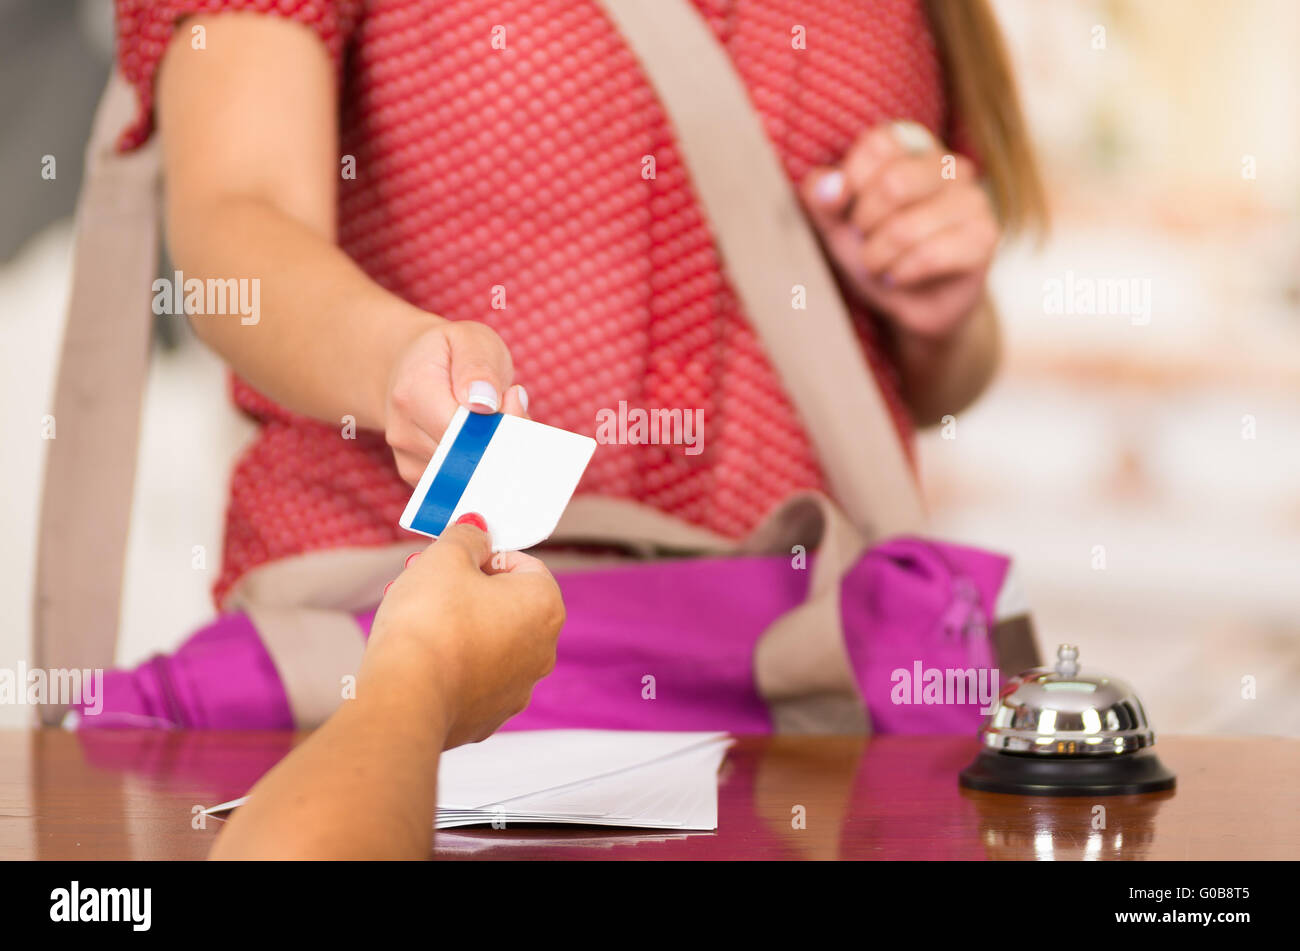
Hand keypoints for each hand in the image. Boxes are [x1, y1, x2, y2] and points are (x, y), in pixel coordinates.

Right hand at [362, 515, 563, 747]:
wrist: (405, 698)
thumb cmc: (430, 624)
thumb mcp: (445, 557)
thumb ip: (467, 537)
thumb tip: (477, 532)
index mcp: (544, 606)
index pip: (523, 564)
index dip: (484, 555)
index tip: (454, 558)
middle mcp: (541, 651)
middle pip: (504, 605)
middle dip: (464, 590)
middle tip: (425, 582)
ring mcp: (516, 689)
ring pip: (485, 642)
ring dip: (453, 624)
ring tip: (411, 616)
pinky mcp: (486, 716)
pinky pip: (470, 677)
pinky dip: (448, 663)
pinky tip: (417, 656)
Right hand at [384, 321, 530, 484]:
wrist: (408, 369)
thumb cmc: (447, 353)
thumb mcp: (468, 340)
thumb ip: (478, 367)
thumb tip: (486, 403)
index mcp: (412, 394)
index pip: (462, 429)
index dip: (498, 424)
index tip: (514, 401)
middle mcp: (403, 433)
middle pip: (466, 456)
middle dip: (500, 440)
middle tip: (512, 410)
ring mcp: (409, 460)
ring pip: (468, 475)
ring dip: (494, 454)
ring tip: (494, 421)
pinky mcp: (420, 479)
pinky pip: (461, 484)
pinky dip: (481, 467)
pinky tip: (482, 440)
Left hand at [800, 120, 998, 340]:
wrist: (909, 304)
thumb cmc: (876, 251)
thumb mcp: (836, 223)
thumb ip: (822, 198)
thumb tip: (830, 188)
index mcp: (915, 148)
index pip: (879, 143)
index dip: (852, 181)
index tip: (847, 210)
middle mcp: (950, 166)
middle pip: (893, 184)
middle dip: (864, 224)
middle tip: (864, 241)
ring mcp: (973, 200)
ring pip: (907, 228)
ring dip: (878, 257)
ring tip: (879, 265)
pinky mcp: (984, 238)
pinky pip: (929, 256)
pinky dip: (901, 273)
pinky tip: (899, 277)